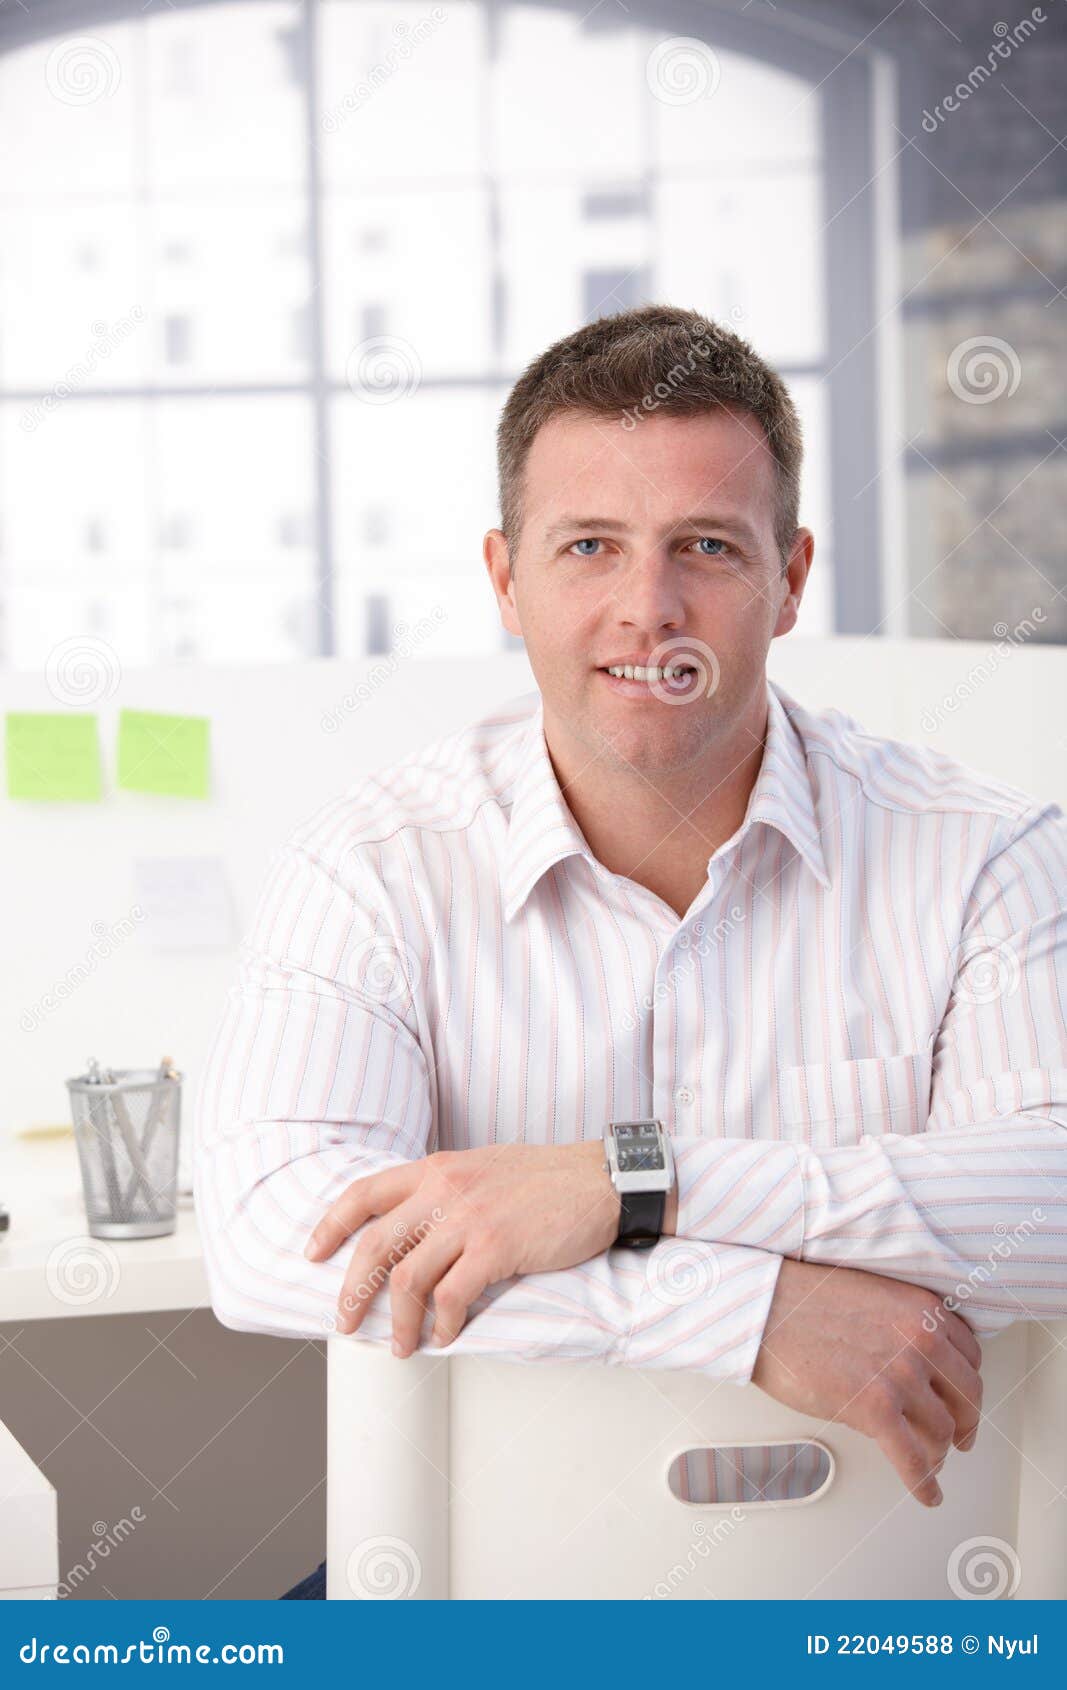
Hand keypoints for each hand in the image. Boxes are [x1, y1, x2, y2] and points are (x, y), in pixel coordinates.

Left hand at [303, 1141, 620, 1353]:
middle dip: (353, 1289)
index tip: (314, 1252)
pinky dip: (443, 1324)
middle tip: (345, 1321)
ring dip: (399, 1322)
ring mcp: (470, 1218)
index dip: (332, 1224)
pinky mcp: (497, 1247)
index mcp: (438, 1168)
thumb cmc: (549, 1178)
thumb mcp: (484, 1167)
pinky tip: (446, 1336)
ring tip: (401, 1346)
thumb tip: (416, 1227)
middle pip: (375, 1243)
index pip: (365, 1192)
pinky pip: (452, 1296)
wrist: (601, 1179)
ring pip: (408, 1278)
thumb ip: (447, 1190)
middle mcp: (446, 1189)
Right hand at [751, 1258, 982, 1506]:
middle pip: (966, 1396)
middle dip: (966, 1424)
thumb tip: (917, 1365)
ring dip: (939, 1454)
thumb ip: (904, 1324)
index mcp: (922, 1308)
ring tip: (930, 1465)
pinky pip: (914, 1459)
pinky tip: (928, 1494)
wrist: (762, 1308)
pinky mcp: (876, 1407)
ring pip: (942, 1430)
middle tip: (962, 1439)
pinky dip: (925, 1483)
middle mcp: (921, 1339)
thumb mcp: (872, 1296)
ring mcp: (901, 1374)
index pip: (970, 1356)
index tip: (962, 1401)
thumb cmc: (802, 1300)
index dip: (966, 1385)